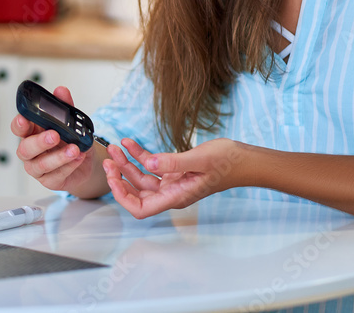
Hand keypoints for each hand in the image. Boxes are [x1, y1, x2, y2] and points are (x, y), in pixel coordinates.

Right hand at [11, 86, 97, 192]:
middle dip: (40, 142)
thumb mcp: (70, 122)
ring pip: (41, 165)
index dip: (19, 124)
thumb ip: (64, 107)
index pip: (18, 128)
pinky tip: (79, 157)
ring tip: (74, 149)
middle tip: (55, 135)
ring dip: (59, 156)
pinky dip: (69, 166)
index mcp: (31, 133)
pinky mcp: (49, 181)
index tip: (24, 119)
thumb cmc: (70, 139)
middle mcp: (30, 151)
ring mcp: (38, 167)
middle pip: (25, 149)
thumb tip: (61, 91)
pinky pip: (56, 175)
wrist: (84, 161)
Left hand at [103, 138, 245, 218]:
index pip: (141, 209)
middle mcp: (171, 193)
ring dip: (127, 163)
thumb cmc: (227, 162)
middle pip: (136, 192)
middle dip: (120, 176)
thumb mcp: (199, 159)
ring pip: (142, 178)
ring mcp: (173, 183)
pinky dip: (140, 155)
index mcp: (175, 197)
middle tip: (109, 158)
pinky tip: (130, 143)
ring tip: (116, 146)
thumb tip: (148, 162)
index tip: (113, 179)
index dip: (123, 197)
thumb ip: (172, 162)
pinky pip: (152, 166)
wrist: (244, 160)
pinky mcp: (176, 172)